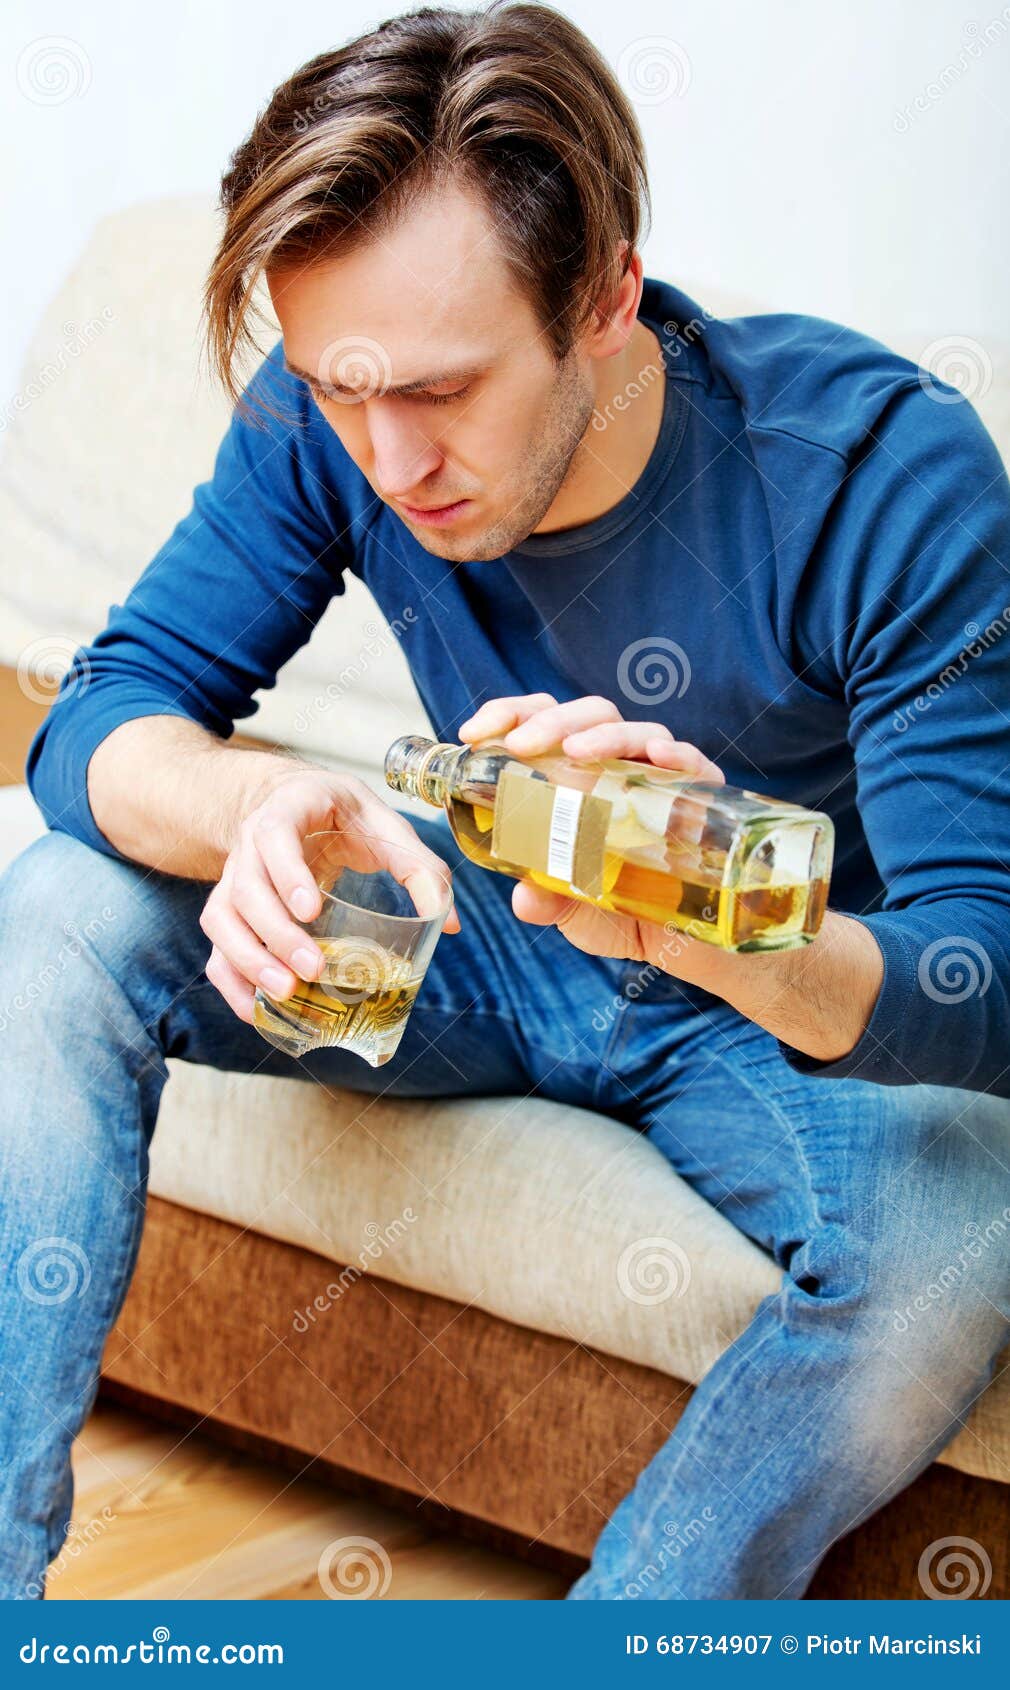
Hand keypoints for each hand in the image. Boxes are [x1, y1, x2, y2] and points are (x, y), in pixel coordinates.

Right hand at [201, 768, 457, 1023]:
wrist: (293, 801)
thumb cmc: (342, 815)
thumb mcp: (383, 824)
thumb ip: (419, 867)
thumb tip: (449, 924)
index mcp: (287, 811)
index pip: (274, 836)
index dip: (287, 873)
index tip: (311, 909)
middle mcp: (249, 844)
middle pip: (245, 889)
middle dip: (275, 934)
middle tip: (312, 968)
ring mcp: (233, 877)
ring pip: (222, 920)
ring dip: (248, 960)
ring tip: (285, 992)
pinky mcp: (231, 910)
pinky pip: (216, 947)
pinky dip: (231, 982)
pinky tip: (258, 1012)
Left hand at [459, 693, 722, 963]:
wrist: (687, 948)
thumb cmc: (627, 913)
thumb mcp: (576, 912)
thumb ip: (549, 900)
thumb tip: (525, 897)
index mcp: (580, 779)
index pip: (545, 725)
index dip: (509, 716)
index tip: (473, 732)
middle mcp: (621, 769)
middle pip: (590, 717)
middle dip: (551, 721)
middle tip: (519, 744)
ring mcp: (664, 781)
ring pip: (638, 732)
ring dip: (605, 734)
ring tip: (576, 750)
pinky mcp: (707, 801)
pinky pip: (696, 766)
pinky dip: (678, 756)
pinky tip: (658, 757)